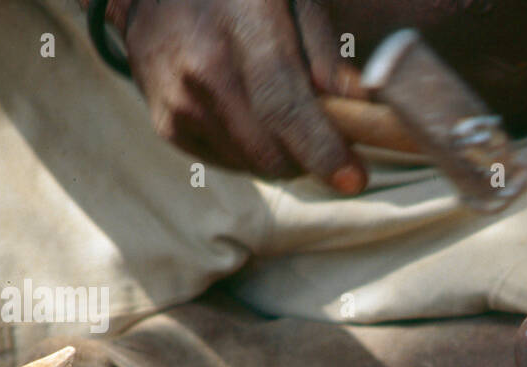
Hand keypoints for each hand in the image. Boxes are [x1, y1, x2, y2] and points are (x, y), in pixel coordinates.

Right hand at [122, 0, 365, 190]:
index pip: (285, 107)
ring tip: (284, 118)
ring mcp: (180, 103)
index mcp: (241, 27)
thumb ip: (323, 51)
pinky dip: (251, 152)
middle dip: (310, 160)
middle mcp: (204, 70)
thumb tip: (357, 105)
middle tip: (328, 142)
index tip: (354, 179)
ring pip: (253, 165)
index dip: (323, 150)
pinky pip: (229, 161)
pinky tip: (251, 116)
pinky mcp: (168, 126)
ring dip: (281, 157)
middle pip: (271, 152)